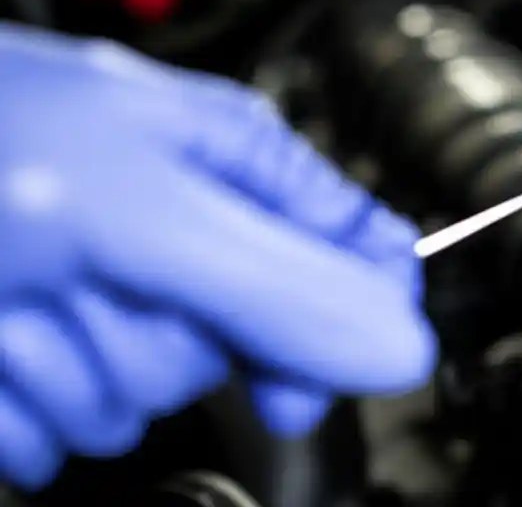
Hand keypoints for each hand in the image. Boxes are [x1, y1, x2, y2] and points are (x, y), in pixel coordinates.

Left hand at [0, 25, 434, 488]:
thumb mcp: (141, 210)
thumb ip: (283, 285)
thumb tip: (404, 346)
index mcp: (227, 165)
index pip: (353, 257)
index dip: (341, 325)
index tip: (296, 371)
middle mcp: (171, 232)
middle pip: (243, 349)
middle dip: (162, 341)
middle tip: (101, 286)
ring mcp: (99, 299)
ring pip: (145, 397)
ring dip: (69, 371)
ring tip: (14, 303)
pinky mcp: (32, 363)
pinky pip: (63, 436)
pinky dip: (15, 409)